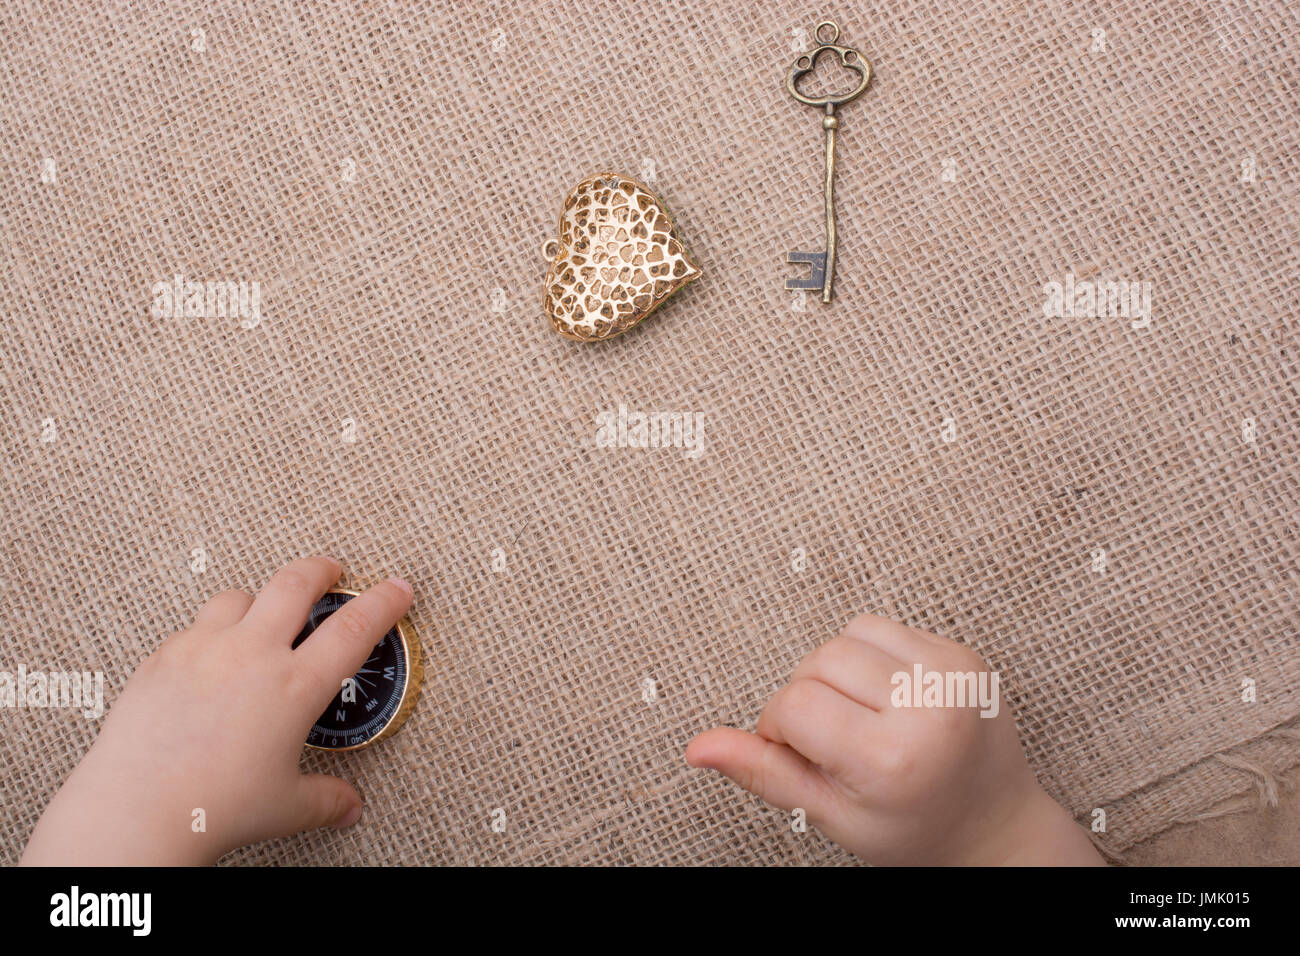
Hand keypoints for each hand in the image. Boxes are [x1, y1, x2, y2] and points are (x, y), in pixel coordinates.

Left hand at [21, 557, 412, 865]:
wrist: (136, 811)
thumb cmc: (211, 809)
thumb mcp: (285, 806)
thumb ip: (325, 799)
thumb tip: (347, 805)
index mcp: (294, 687)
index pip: (354, 627)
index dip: (384, 601)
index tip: (398, 588)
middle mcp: (251, 656)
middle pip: (295, 583)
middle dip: (321, 568)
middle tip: (331, 569)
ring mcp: (204, 650)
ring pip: (239, 597)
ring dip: (259, 600)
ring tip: (263, 613)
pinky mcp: (163, 658)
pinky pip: (194, 628)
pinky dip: (211, 634)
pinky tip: (211, 659)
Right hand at [686, 613, 1103, 864]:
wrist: (995, 826)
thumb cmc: (912, 828)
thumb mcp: (831, 815)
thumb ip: (765, 773)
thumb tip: (698, 748)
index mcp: (892, 758)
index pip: (794, 706)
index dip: (780, 729)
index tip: (803, 756)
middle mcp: (929, 707)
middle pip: (818, 661)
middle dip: (808, 697)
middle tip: (832, 741)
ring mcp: (953, 675)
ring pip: (848, 635)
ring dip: (838, 671)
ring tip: (861, 716)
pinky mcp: (963, 656)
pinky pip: (885, 628)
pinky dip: (872, 658)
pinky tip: (888, 699)